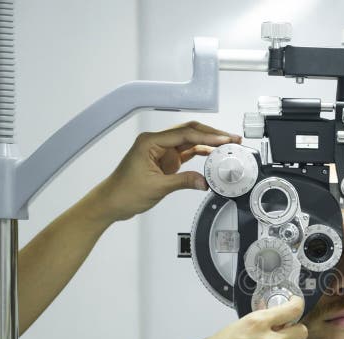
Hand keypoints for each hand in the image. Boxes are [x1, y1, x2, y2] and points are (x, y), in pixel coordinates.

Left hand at [90, 121, 240, 222]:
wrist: (111, 202)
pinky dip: (201, 154)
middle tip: (231, 139)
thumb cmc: (124, 192)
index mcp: (150, 142)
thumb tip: (204, 181)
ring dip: (209, 143)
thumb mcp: (157, 187)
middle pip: (190, 132)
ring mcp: (162, 150)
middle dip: (212, 134)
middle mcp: (157, 142)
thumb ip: (183, 181)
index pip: (185, 134)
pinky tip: (214, 156)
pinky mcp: (166, 160)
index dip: (207, 136)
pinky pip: (188, 152)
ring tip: (228, 146)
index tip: (224, 141)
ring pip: (191, 141)